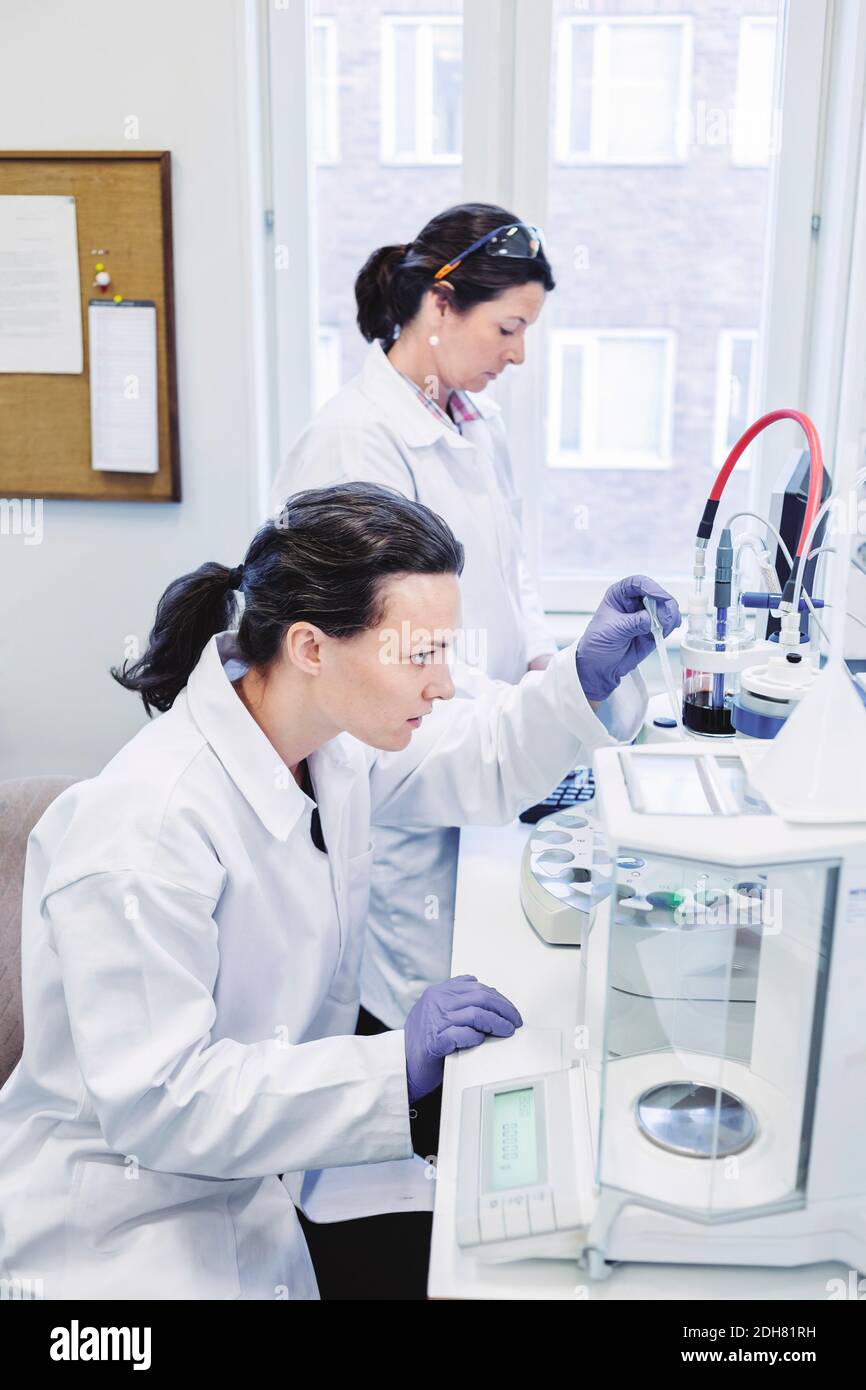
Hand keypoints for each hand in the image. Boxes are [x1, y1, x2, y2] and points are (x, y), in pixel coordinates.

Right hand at [404, 976, 522, 1102]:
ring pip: (476, 1014)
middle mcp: (436, 1002)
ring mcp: (435, 1021)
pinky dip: (475, 1037)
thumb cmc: (422, 1040)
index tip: (509, 1009)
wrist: (401, 1063)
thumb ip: (455, 1000)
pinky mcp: (435, 1042)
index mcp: (438, 992)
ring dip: (496, 1023)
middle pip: (480, 998)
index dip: (497, 997)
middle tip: (514, 1020)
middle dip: (503, 1009)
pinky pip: (462, 1035)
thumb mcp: (435, 1011)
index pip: (476, 987)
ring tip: (506, 1031)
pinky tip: (481, 1040)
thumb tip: (486, 996)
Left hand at [576, 575, 679, 703]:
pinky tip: (665, 631)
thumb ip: (633, 623)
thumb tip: (650, 619)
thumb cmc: (598, 643)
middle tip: (666, 617)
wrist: (600, 665)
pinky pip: (667, 623)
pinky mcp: (653, 629)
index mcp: (619, 595)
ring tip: (665, 628)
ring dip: (669, 615)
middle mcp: (634, 602)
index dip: (651, 588)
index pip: (638, 583)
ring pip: (665, 608)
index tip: (660, 598)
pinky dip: (670, 626)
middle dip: (664, 604)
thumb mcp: (613, 630)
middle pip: (656, 594)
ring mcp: (645, 616)